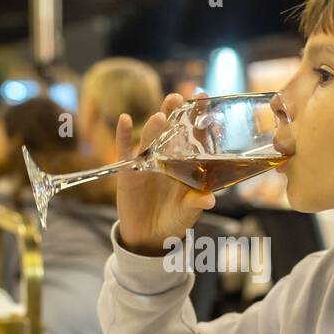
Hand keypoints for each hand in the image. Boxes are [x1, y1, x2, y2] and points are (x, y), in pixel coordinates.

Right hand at [115, 92, 214, 254]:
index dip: (197, 115)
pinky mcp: (129, 171)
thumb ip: (195, 202)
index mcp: (186, 162)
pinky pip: (125, 150)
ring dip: (154, 125)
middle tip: (177, 98)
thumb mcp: (187, 212)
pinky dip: (123, 135)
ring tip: (161, 115)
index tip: (202, 96)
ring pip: (150, 137)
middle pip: (170, 129)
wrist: (150, 237)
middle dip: (174, 111)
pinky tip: (124, 119)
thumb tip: (210, 199)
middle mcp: (167, 157)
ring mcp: (147, 162)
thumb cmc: (174, 220)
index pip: (192, 134)